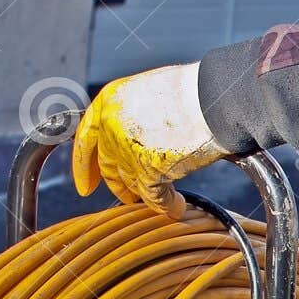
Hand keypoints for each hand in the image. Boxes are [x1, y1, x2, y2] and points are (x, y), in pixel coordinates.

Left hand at [71, 63, 226, 216]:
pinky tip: (177, 208)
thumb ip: (135, 115)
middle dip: (118, 184)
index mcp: (109, 102)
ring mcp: (127, 150)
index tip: (86, 185)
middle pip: (108, 166)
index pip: (85, 139)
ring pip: (131, 184)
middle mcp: (111, 126)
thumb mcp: (149, 92)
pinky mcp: (149, 170)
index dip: (84, 166)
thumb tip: (140, 136)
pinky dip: (168, 206)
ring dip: (147, 196)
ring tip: (165, 201)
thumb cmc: (193, 91)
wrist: (214, 97)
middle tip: (129, 196)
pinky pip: (155, 197)